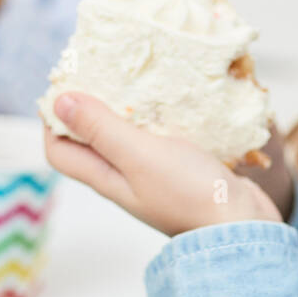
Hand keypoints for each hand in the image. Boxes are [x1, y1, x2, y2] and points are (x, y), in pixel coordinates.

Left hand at [42, 92, 282, 237]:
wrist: (244, 225)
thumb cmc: (189, 193)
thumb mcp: (140, 155)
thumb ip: (101, 129)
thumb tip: (60, 103)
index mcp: (107, 178)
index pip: (60, 151)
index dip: (53, 120)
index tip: (66, 85)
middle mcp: (125, 178)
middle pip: (92, 140)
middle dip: (92, 105)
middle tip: (103, 71)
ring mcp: (154, 175)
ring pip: (129, 136)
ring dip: (128, 108)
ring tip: (138, 78)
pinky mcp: (183, 169)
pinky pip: (162, 138)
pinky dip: (161, 116)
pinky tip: (174, 99)